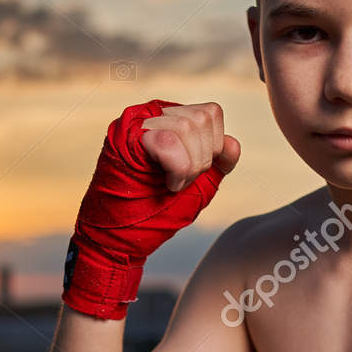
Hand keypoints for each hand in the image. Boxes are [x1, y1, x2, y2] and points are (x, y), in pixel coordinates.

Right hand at [62, 99, 238, 319]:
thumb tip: (232, 143)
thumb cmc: (155, 214)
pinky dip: (176, 167)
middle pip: (203, 117)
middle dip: (202, 159)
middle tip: (181, 182)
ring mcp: (137, 122)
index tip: (193, 174)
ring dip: (188, 165)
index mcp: (172, 121)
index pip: (211, 113)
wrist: (119, 239)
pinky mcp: (125, 137)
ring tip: (172, 184)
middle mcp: (154, 114)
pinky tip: (167, 183)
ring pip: (187, 125)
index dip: (215, 147)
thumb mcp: (199, 187)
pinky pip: (167, 139)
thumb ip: (219, 164)